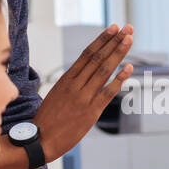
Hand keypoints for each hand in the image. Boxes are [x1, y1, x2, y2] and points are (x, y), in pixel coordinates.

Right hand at [36, 24, 133, 161]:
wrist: (40, 140)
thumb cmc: (48, 119)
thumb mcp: (57, 95)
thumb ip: (72, 84)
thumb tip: (85, 73)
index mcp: (66, 79)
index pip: (87, 54)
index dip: (102, 40)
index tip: (113, 28)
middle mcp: (75, 85)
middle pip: (97, 58)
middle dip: (114, 41)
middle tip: (128, 28)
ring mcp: (83, 98)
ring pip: (103, 70)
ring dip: (118, 53)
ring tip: (129, 39)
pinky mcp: (90, 112)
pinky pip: (107, 93)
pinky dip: (119, 80)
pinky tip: (129, 68)